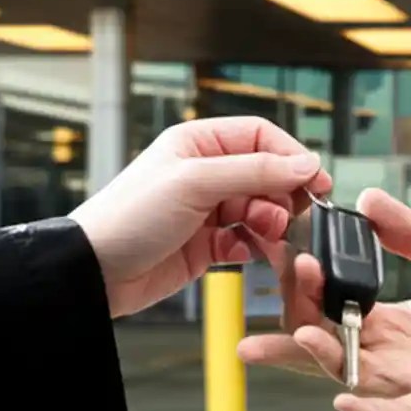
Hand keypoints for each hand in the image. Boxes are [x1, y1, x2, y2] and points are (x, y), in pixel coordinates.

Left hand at [68, 116, 330, 317]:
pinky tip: (245, 254)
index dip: (291, 157)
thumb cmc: (129, 216)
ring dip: (271, 224)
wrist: (94, 272)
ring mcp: (206, 210)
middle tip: (289, 216)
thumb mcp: (195, 183)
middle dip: (283, 196)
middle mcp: (205, 173)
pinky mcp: (205, 245)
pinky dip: (253, 248)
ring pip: (261, 210)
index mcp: (198, 144)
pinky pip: (246, 241)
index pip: (262, 137)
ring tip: (268, 237)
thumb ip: (254, 171)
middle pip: (267, 176)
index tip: (316, 181)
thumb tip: (305, 164)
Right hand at [236, 188, 410, 410]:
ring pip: (354, 375)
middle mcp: (392, 354)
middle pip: (326, 348)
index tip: (286, 259)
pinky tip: (344, 399)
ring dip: (322, 360)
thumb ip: (408, 232)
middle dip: (293, 331)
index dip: (306, 291)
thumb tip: (368, 198)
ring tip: (300, 335)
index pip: (329, 311)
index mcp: (388, 322)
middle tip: (274, 303)